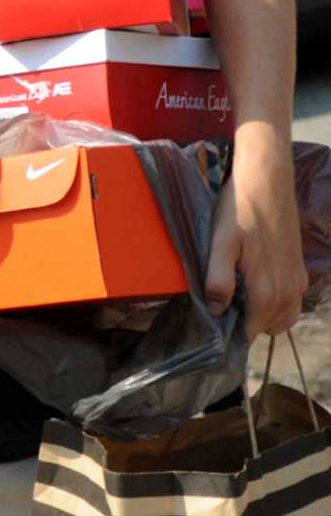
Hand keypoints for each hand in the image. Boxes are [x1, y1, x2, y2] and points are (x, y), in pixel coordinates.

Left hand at [205, 145, 304, 338]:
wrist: (267, 182)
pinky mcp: (299, 267)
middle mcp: (288, 290)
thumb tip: (217, 310)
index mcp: (267, 290)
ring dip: (265, 315)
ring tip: (240, 298)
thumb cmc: (238, 212)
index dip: (234, 332)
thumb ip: (218, 281)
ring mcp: (297, 279)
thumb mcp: (220, 245)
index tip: (217, 325)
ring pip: (285, 315)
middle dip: (250, 324)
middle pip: (271, 327)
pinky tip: (256, 284)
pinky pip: (292, 299)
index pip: (253, 330)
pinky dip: (277, 302)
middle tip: (226, 307)